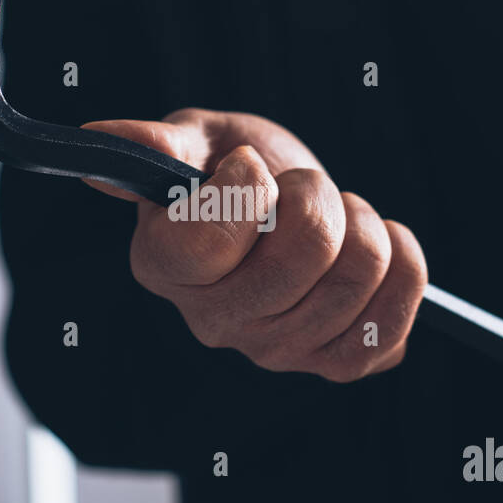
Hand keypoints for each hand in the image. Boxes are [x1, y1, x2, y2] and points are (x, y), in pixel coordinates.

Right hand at [81, 108, 426, 381]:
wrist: (284, 207)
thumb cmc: (230, 169)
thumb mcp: (195, 141)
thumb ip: (155, 143)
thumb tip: (98, 140)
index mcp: (165, 265)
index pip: (212, 239)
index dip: (248, 190)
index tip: (248, 166)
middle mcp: (214, 322)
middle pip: (305, 254)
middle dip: (316, 195)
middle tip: (299, 189)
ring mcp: (276, 350)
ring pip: (358, 276)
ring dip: (362, 224)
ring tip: (336, 215)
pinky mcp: (334, 362)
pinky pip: (391, 327)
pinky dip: (404, 269)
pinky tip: (381, 244)